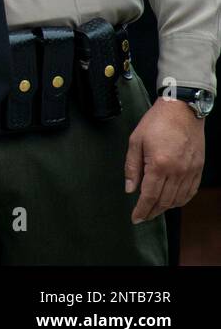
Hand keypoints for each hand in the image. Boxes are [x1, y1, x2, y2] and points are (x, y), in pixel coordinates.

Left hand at [125, 96, 205, 222]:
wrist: (182, 110)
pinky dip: (181, 200)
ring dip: (165, 208)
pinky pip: (190, 191)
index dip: (141, 210)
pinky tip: (172, 201)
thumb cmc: (156, 122)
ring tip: (154, 210)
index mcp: (159, 164)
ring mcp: (190, 171)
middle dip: (152, 211)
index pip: (149, 196)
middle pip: (164, 201)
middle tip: (142, 216)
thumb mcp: (135, 141)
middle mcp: (177, 171)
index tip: (135, 218)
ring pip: (178, 199)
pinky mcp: (198, 169)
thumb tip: (130, 189)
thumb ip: (132, 167)